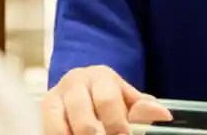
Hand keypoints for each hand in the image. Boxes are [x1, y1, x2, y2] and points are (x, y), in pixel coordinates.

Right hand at [41, 65, 172, 134]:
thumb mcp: (126, 98)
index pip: (108, 101)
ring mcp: (55, 98)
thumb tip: (164, 114)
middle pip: (84, 118)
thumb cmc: (106, 96)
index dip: (117, 125)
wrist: (79, 89)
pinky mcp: (42, 112)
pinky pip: (48, 131)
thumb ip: (142, 108)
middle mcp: (74, 83)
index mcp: (100, 77)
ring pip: (60, 127)